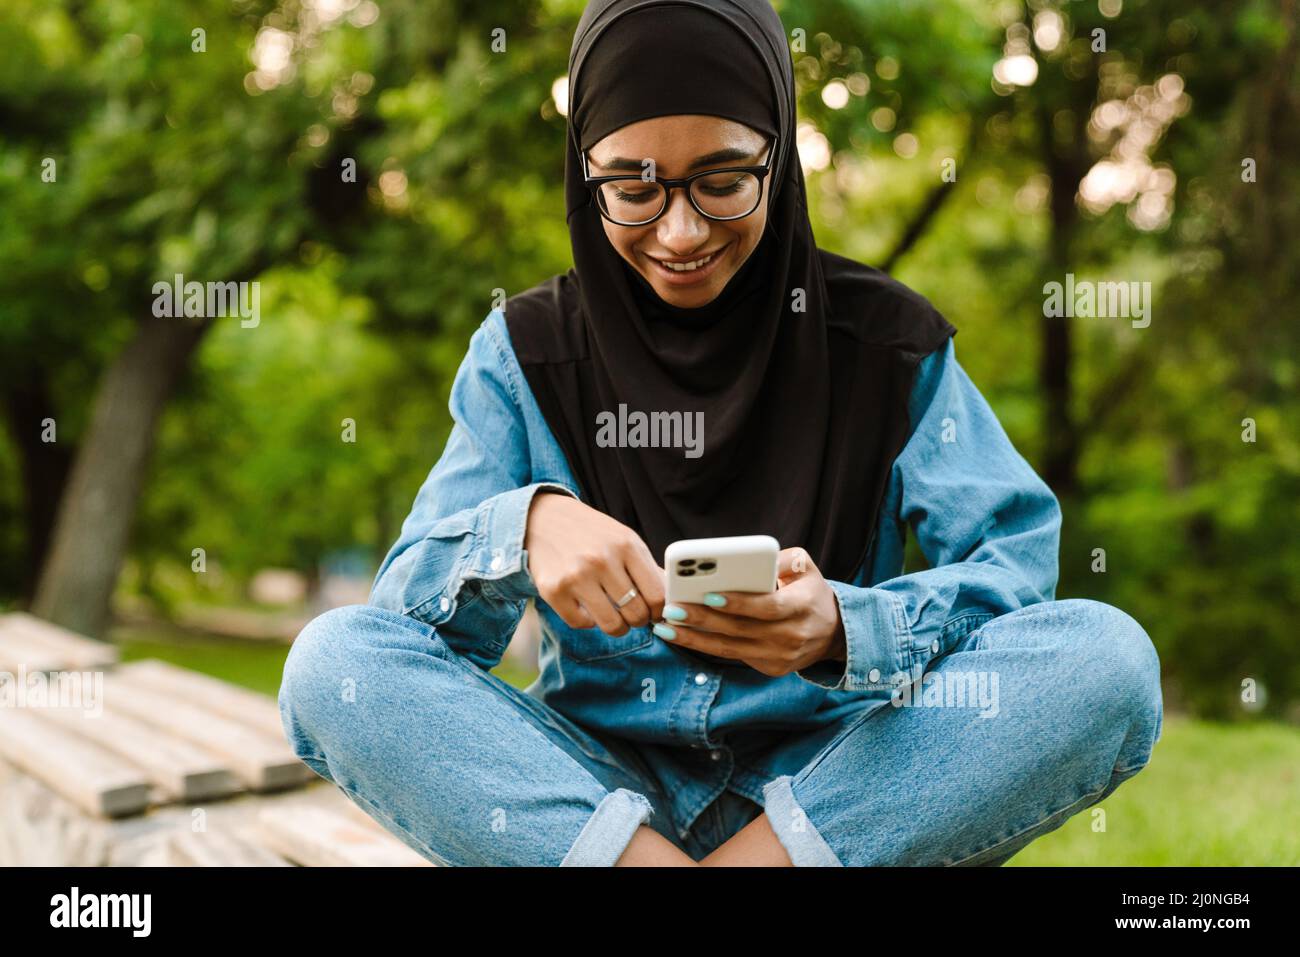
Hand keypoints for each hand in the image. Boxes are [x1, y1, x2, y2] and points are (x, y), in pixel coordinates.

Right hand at [524, 491, 665, 635]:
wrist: (544, 519)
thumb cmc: (593, 534)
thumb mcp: (625, 540)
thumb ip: (648, 569)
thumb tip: (674, 601)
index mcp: (626, 545)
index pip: (657, 596)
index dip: (659, 610)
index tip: (653, 611)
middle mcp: (602, 560)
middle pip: (636, 614)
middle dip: (638, 620)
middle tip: (632, 614)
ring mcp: (576, 576)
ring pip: (612, 625)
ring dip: (617, 626)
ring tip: (614, 617)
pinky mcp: (553, 590)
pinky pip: (582, 624)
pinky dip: (588, 621)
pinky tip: (587, 607)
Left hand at [654, 547, 845, 676]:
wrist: (833, 633)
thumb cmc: (810, 592)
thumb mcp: (805, 567)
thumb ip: (782, 558)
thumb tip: (752, 558)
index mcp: (801, 607)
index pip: (767, 607)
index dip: (738, 603)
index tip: (709, 595)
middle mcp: (790, 636)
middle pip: (740, 630)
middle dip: (703, 620)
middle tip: (672, 608)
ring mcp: (779, 657)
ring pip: (730, 649)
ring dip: (694, 639)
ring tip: (665, 626)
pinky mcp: (769, 668)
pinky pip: (733, 657)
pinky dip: (705, 647)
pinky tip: (681, 635)